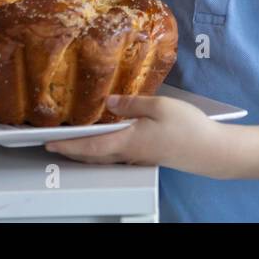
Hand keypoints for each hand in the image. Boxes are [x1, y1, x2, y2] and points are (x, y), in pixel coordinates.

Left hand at [43, 93, 228, 175]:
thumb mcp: (159, 106)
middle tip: (53, 143)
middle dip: (71, 149)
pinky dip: (101, 149)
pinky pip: (116, 154)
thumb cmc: (187, 128)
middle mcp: (128, 153)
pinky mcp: (146, 155)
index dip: (67, 145)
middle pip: (92, 155)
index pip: (89, 146)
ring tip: (72, 140)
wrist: (210, 151)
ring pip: (103, 156)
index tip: (49, 142)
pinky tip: (103, 139)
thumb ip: (131, 103)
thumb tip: (108, 102)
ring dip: (85, 150)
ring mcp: (138, 157)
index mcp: (127, 141)